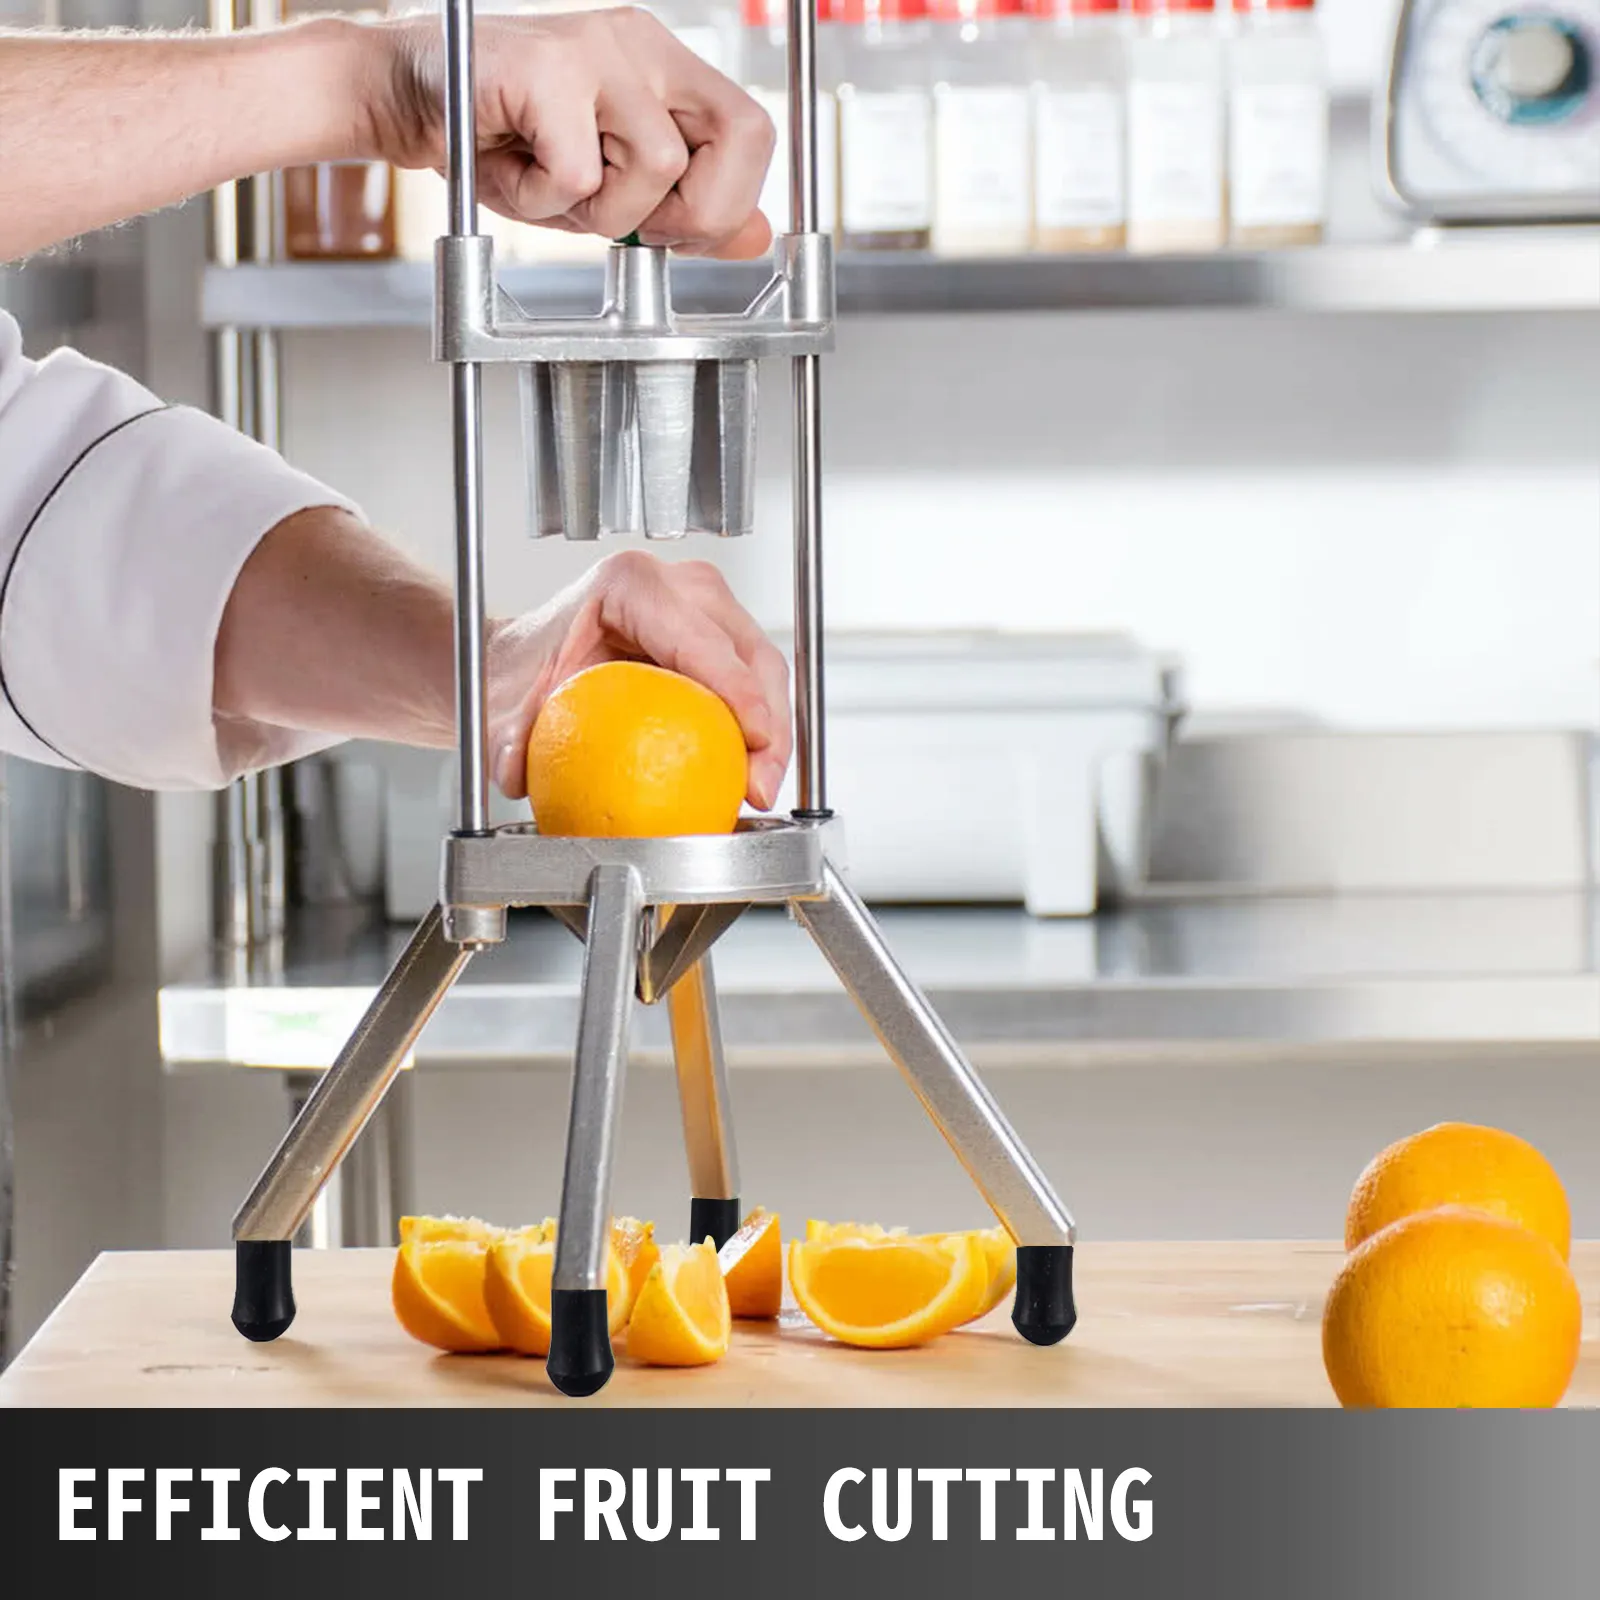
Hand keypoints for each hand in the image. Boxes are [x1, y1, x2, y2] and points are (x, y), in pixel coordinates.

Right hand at [368, 7, 775, 258]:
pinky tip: (515, 174)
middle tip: (633, 222)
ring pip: (659, 167)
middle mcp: (640, 46)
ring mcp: (597, 51)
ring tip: (552, 188)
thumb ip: (685, 208)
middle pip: (739, 134)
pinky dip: (545, 202)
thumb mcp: (607, 187)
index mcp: (662, 67)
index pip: (752, 132)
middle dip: (696, 210)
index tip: (676, 230)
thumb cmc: (500, 141)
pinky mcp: (548, 70)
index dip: (730, 199)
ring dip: (604, 210)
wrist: (404, 99)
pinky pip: (580, 176)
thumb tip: (757, 235)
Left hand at [487, 550, 792, 809]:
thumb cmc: (522, 673)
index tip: (755, 742)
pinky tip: (752, 777)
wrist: (525, 660)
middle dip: (770, 721)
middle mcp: (677, 584)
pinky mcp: (716, 637)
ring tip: (761, 790)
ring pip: (763, 666)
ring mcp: (704, 607)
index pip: (700, 639)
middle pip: (749, 651)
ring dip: (775, 730)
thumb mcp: (503, 708)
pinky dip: (760, 728)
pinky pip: (752, 683)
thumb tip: (514, 775)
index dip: (739, 691)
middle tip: (761, 786)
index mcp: (630, 582)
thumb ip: (504, 739)